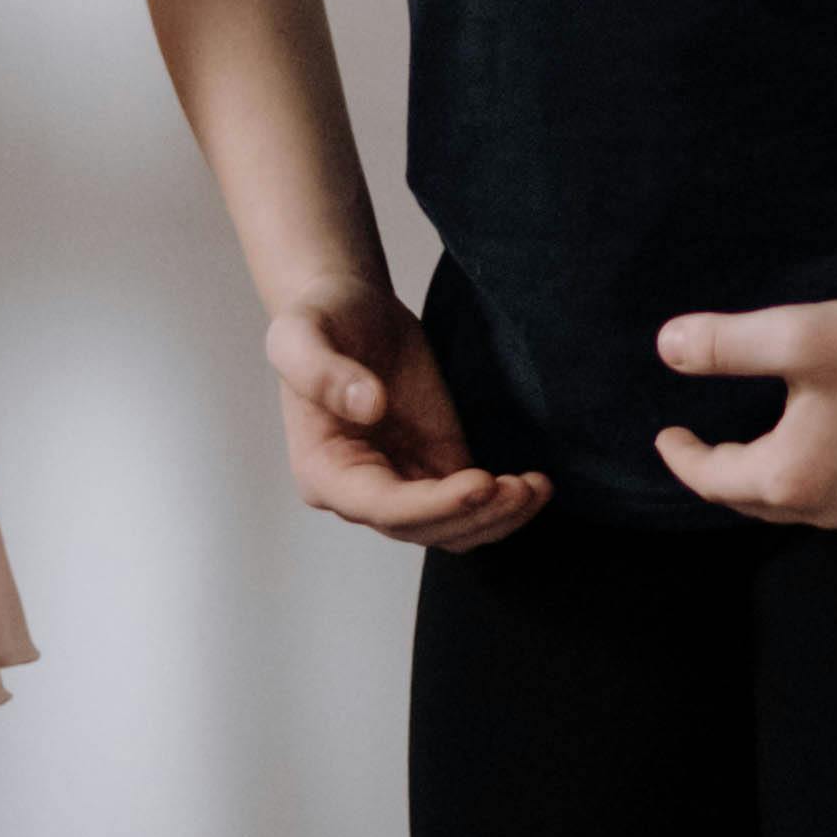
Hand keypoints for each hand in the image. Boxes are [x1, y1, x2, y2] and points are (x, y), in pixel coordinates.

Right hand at [265, 282, 545, 550]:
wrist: (353, 307)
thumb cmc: (321, 321)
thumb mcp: (300, 335)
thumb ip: (322, 371)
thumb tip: (368, 405)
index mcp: (323, 471)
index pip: (380, 507)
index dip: (432, 504)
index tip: (479, 482)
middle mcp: (362, 492)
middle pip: (422, 528)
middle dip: (474, 514)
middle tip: (520, 486)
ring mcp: (403, 485)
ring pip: (453, 529)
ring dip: (497, 518)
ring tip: (536, 487)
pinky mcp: (437, 468)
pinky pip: (472, 505)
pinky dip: (504, 505)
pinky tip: (535, 486)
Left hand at [648, 296, 836, 528]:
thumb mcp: (796, 337)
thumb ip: (725, 343)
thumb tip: (665, 346)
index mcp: (791, 476)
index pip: (713, 480)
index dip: (683, 457)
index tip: (666, 436)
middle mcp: (832, 508)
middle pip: (756, 504)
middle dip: (723, 477)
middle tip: (705, 450)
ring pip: (805, 508)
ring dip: (774, 485)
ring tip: (762, 455)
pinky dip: (821, 485)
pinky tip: (831, 456)